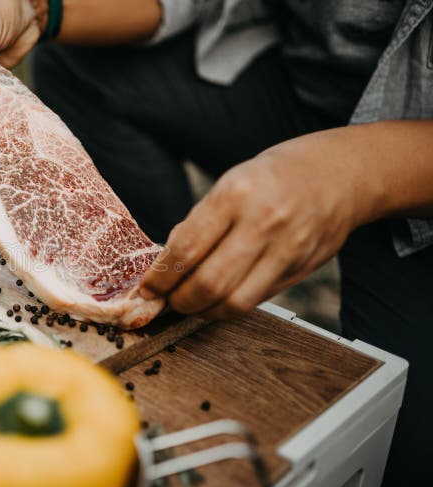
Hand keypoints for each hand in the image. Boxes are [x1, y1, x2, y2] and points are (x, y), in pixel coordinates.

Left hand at [138, 129, 380, 318]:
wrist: (339, 174)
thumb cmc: (273, 177)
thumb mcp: (229, 183)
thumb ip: (200, 225)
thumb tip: (166, 266)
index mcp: (235, 194)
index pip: (186, 250)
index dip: (160, 278)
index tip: (146, 289)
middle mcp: (262, 223)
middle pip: (209, 284)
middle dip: (179, 302)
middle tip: (166, 302)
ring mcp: (286, 249)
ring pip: (234, 303)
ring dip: (204, 312)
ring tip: (191, 304)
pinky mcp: (302, 269)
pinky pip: (258, 300)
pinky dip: (231, 306)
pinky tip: (219, 299)